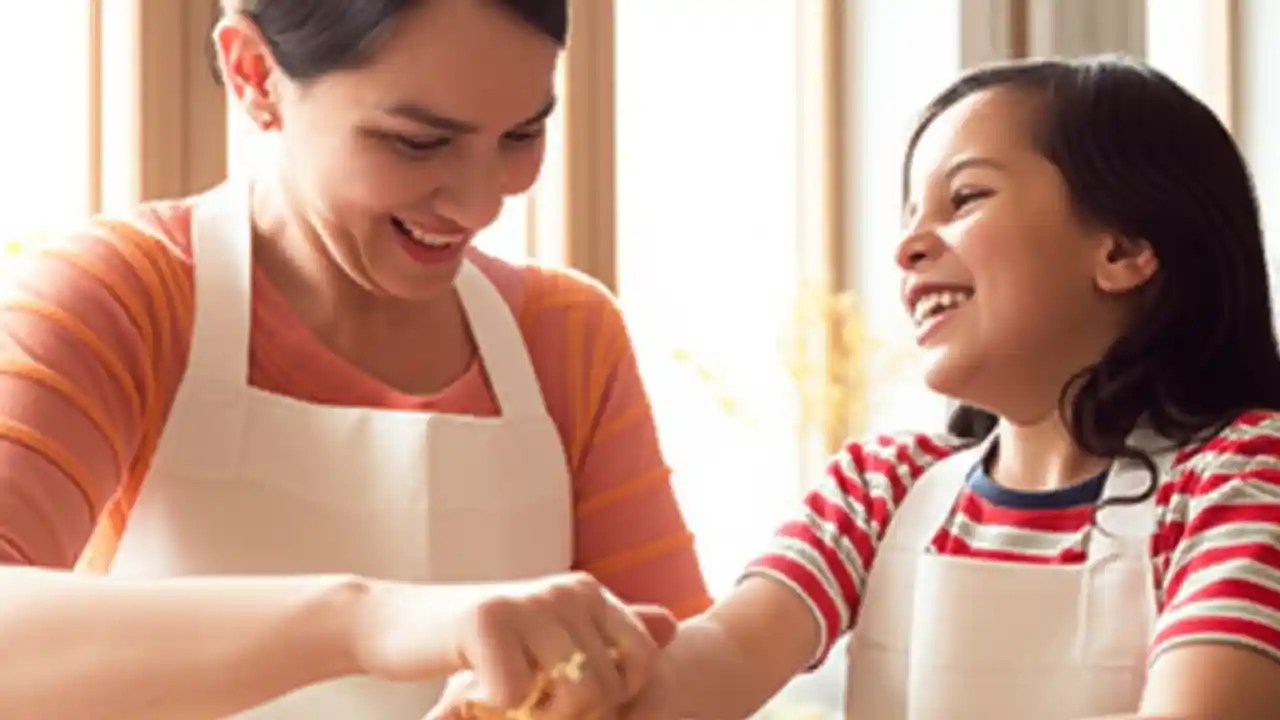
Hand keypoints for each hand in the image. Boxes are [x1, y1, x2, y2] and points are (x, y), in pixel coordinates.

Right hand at [351, 573, 674, 716]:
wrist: (394, 624)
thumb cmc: (477, 641)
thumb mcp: (548, 635)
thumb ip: (605, 632)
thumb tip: (674, 628)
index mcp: (587, 592)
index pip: (642, 662)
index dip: (615, 700)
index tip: (568, 703)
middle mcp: (566, 589)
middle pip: (606, 690)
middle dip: (568, 718)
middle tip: (527, 707)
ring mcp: (529, 602)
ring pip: (574, 696)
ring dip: (536, 717)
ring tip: (506, 703)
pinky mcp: (487, 622)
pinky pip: (516, 696)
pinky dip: (493, 708)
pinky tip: (473, 690)